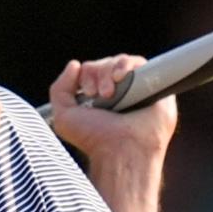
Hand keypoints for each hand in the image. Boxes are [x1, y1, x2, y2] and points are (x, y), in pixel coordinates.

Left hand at [48, 54, 177, 161]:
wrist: (122, 149)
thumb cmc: (94, 138)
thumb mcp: (64, 117)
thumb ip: (59, 89)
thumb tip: (74, 65)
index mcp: (97, 97)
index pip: (89, 70)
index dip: (86, 76)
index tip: (88, 93)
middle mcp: (117, 91)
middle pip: (103, 64)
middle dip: (98, 74)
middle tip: (102, 95)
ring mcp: (135, 88)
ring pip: (120, 61)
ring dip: (110, 71)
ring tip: (111, 92)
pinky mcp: (153, 86)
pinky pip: (140, 63)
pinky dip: (128, 64)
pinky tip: (121, 77)